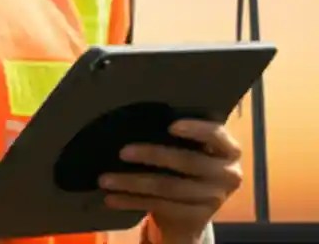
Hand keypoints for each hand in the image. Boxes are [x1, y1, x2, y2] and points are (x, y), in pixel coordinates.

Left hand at [98, 119, 242, 243]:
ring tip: (105, 179)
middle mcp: (228, 174)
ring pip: (168, 187)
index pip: (217, 135)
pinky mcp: (196, 217)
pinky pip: (159, 206)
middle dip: (152, 155)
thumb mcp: (190, 148)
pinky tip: (111, 198)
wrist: (193, 210)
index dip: (196, 130)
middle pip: (187, 162)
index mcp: (229, 150)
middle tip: (122, 152)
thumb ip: (177, 135)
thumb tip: (135, 116)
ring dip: (132, 182)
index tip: (171, 125)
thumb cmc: (186, 165)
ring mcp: (214, 199)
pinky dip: (131, 201)